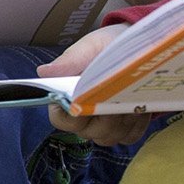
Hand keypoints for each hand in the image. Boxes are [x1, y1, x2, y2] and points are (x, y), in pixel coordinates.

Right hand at [38, 25, 152, 146]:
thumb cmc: (106, 47)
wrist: (136, 47)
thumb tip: (44, 72)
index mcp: (67, 98)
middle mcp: (83, 118)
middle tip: (115, 93)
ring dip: (121, 119)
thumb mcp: (89, 48)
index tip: (85, 98)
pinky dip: (136, 123)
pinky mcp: (126, 130)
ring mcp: (105, 126)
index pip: (60, 119)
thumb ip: (70, 61)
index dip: (70, 113)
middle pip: (87, 131)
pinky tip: (139, 105)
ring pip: (108, 136)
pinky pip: (129, 136)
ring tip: (130, 95)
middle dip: (103, 115)